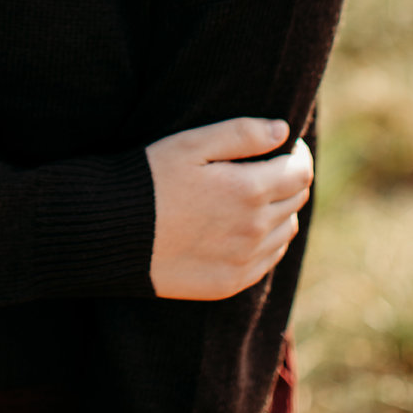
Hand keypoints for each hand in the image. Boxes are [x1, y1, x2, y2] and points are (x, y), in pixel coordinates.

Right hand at [145, 118, 312, 300]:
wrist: (112, 231)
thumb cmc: (149, 178)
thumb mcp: (191, 143)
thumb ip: (240, 134)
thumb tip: (283, 130)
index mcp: (248, 190)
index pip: (300, 173)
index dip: (300, 155)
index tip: (289, 145)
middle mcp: (254, 230)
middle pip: (296, 201)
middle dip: (291, 179)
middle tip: (272, 164)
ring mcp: (243, 260)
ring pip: (286, 230)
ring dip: (281, 209)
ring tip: (259, 194)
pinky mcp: (230, 282)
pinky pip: (269, 259)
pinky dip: (269, 240)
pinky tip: (248, 226)